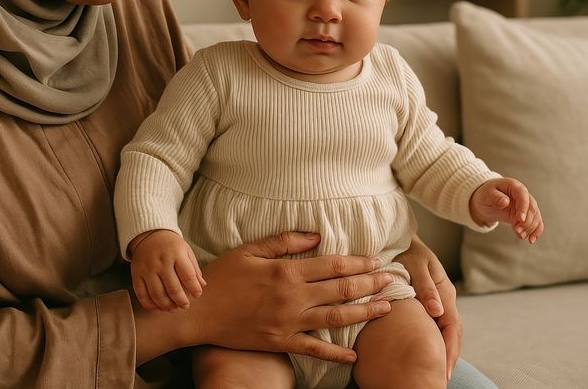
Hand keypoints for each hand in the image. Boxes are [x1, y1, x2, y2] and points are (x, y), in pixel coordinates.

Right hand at [129, 230, 205, 311]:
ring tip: (173, 308)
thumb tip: (202, 285)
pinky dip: (150, 305)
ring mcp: (147, 269)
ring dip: (167, 306)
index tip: (197, 294)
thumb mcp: (186, 251)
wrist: (149, 234)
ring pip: (157, 294)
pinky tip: (158, 307)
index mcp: (176, 254)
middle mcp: (161, 262)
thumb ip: (194, 269)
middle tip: (185, 305)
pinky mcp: (136, 275)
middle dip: (181, 301)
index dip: (194, 288)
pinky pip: (142, 295)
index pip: (188, 275)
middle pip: (172, 288)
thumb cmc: (171, 245)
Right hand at [169, 232, 393, 364]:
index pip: (333, 265)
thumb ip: (284, 241)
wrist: (198, 312)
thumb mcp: (250, 250)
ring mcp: (288, 322)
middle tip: (390, 281)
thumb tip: (316, 234)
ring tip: (384, 308)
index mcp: (286, 271)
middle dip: (370, 285)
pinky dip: (335, 353)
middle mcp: (293, 297)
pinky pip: (314, 349)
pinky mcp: (280, 342)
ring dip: (363, 313)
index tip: (376, 261)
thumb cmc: (221, 277)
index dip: (359, 263)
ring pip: (335, 319)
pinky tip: (353, 353)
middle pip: (341, 290)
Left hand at [394, 236, 460, 380]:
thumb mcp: (415, 264)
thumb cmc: (405, 248)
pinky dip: (432, 339)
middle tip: (440, 379)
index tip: (442, 370)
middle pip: (451, 333)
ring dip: (442, 350)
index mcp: (444, 291)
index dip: (448, 350)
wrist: (399, 236)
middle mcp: (444, 297)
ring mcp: (437, 300)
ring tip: (435, 371)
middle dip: (448, 356)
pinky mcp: (428, 300)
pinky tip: (426, 351)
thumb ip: (425, 287)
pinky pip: (434, 323)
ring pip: (444, 330)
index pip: (451, 327)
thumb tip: (437, 312)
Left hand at [469, 177, 543, 242]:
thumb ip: (495, 197)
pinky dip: (535, 231)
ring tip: (520, 236)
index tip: (520, 220)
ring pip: (535, 216)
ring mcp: (526, 205)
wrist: (485, 201)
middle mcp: (523, 194)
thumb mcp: (486, 194)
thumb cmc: (485, 195)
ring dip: (530, 228)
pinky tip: (531, 240)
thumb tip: (505, 202)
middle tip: (518, 231)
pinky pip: (535, 222)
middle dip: (527, 221)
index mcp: (514, 186)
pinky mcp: (526, 215)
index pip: (523, 195)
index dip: (523, 208)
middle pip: (532, 208)